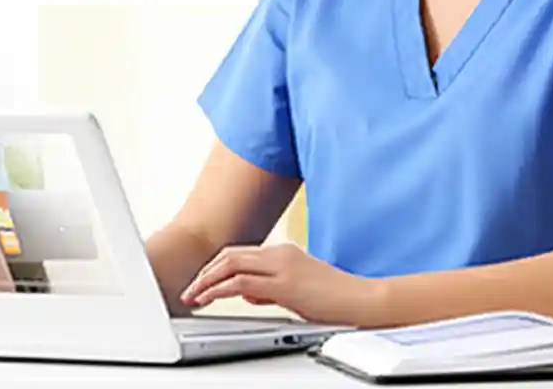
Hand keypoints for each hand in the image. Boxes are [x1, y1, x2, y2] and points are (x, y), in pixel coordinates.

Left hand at [179, 243, 380, 324]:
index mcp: (283, 253)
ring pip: (230, 264)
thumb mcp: (297, 292)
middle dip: (205, 272)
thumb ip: (271, 290)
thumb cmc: (335, 298)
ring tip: (193, 295)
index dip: (216, 267)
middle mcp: (279, 253)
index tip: (202, 282)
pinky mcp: (284, 283)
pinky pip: (241, 282)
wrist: (361, 300)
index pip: (239, 254)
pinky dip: (219, 289)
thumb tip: (249, 293)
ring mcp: (281, 266)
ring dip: (206, 280)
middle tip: (190, 289)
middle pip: (230, 255)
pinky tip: (209, 298)